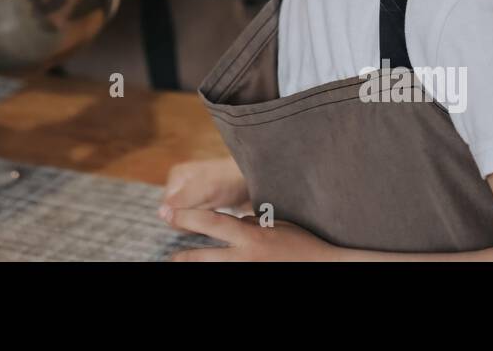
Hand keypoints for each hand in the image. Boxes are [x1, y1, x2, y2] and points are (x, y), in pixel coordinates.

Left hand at [159, 207, 343, 261]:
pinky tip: (211, 267)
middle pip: (203, 257)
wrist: (323, 265)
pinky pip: (230, 275)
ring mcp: (248, 273)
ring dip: (196, 265)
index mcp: (250, 237)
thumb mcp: (274, 224)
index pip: (211, 223)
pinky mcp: (254, 280)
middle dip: (183, 256)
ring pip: (213, 270)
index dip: (186, 217)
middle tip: (170, 257)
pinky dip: (219, 270)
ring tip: (180, 264)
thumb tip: (228, 223)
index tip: (168, 213)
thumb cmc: (300, 243)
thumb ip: (249, 224)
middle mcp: (246, 258)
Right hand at [162, 157, 249, 211]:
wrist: (256, 175)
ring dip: (203, 217)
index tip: (203, 210)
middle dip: (194, 216)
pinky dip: (209, 217)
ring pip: (190, 216)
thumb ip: (182, 201)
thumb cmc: (231, 179)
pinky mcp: (205, 199)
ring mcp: (193, 191)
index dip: (184, 216)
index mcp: (176, 176)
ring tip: (218, 206)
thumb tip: (161, 213)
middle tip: (213, 207)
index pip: (168, 208)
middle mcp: (182, 183)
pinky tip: (220, 210)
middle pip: (178, 213)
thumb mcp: (205, 190)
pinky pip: (200, 216)